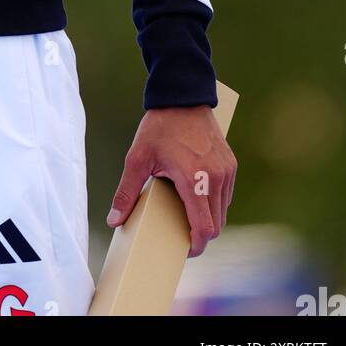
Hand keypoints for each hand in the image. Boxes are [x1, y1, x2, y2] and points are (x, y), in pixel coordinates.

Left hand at [106, 106, 236, 256]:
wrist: (182, 97)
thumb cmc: (159, 127)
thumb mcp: (137, 158)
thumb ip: (126, 191)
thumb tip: (114, 220)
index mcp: (194, 180)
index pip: (204, 228)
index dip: (195, 245)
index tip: (183, 249)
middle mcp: (216, 178)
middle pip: (216, 225)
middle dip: (200, 235)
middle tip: (179, 234)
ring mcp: (227, 171)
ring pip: (223, 211)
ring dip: (208, 219)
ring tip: (185, 216)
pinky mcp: (231, 164)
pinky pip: (226, 196)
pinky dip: (214, 204)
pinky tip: (196, 198)